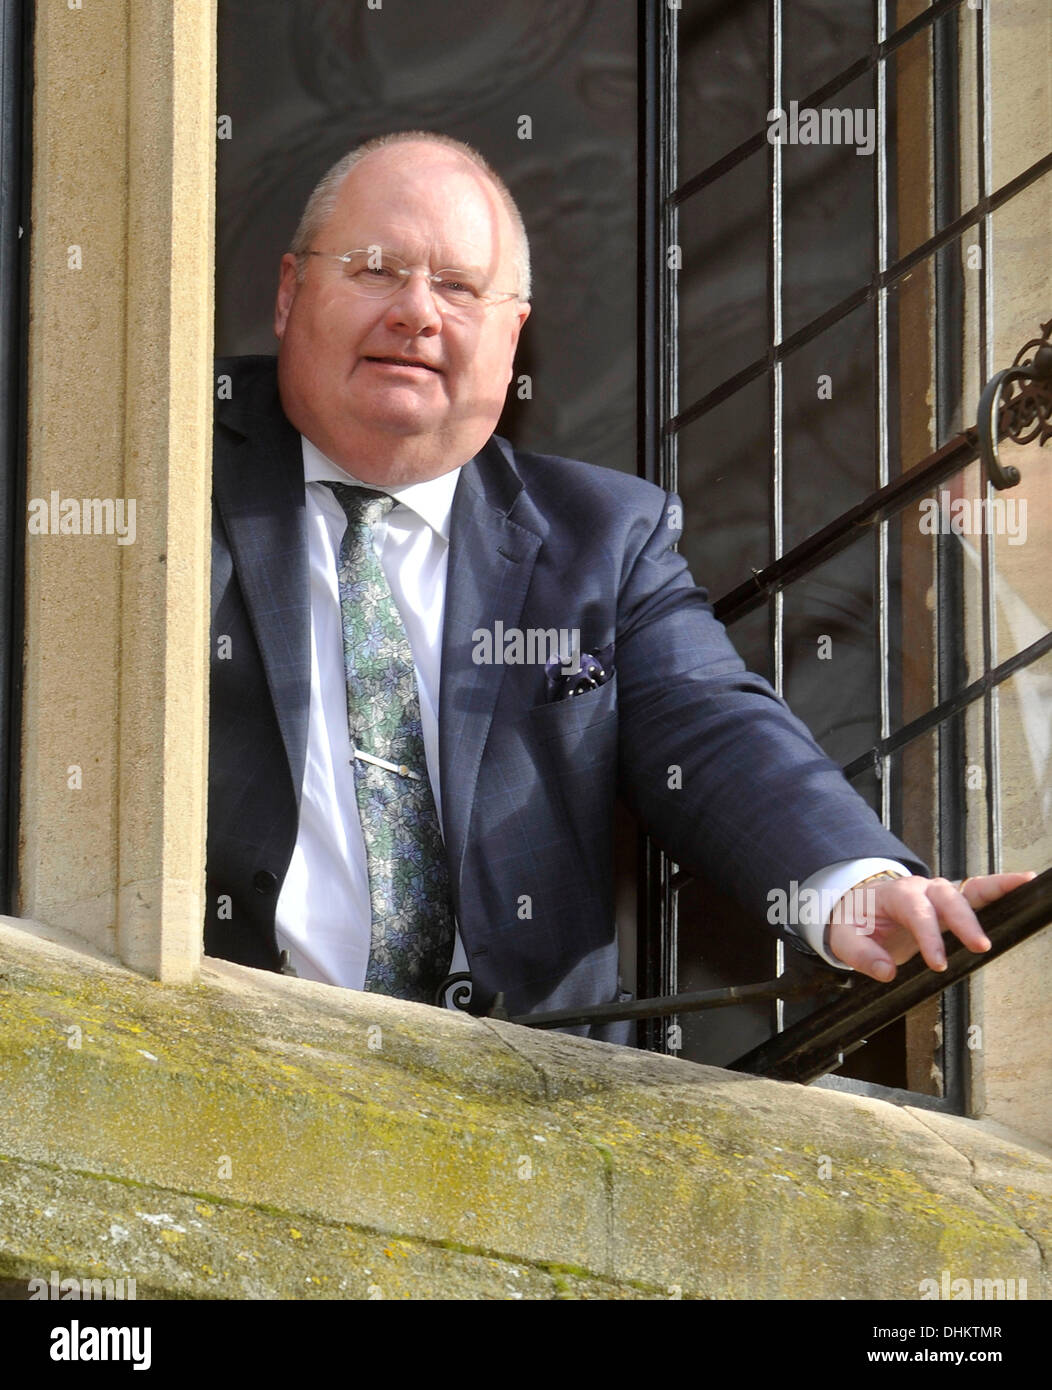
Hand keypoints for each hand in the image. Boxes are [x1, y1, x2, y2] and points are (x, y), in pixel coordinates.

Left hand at [826, 872, 1035, 981]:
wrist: (857, 904)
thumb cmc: (854, 919)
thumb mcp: (844, 937)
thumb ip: (862, 955)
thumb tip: (887, 972)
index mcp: (895, 894)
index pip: (915, 912)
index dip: (928, 937)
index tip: (938, 963)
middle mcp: (921, 888)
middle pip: (947, 898)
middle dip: (964, 921)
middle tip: (979, 945)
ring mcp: (940, 893)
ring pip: (969, 888)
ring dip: (996, 890)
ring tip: (1023, 889)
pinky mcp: (953, 903)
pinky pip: (980, 893)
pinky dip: (1001, 888)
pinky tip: (1024, 885)